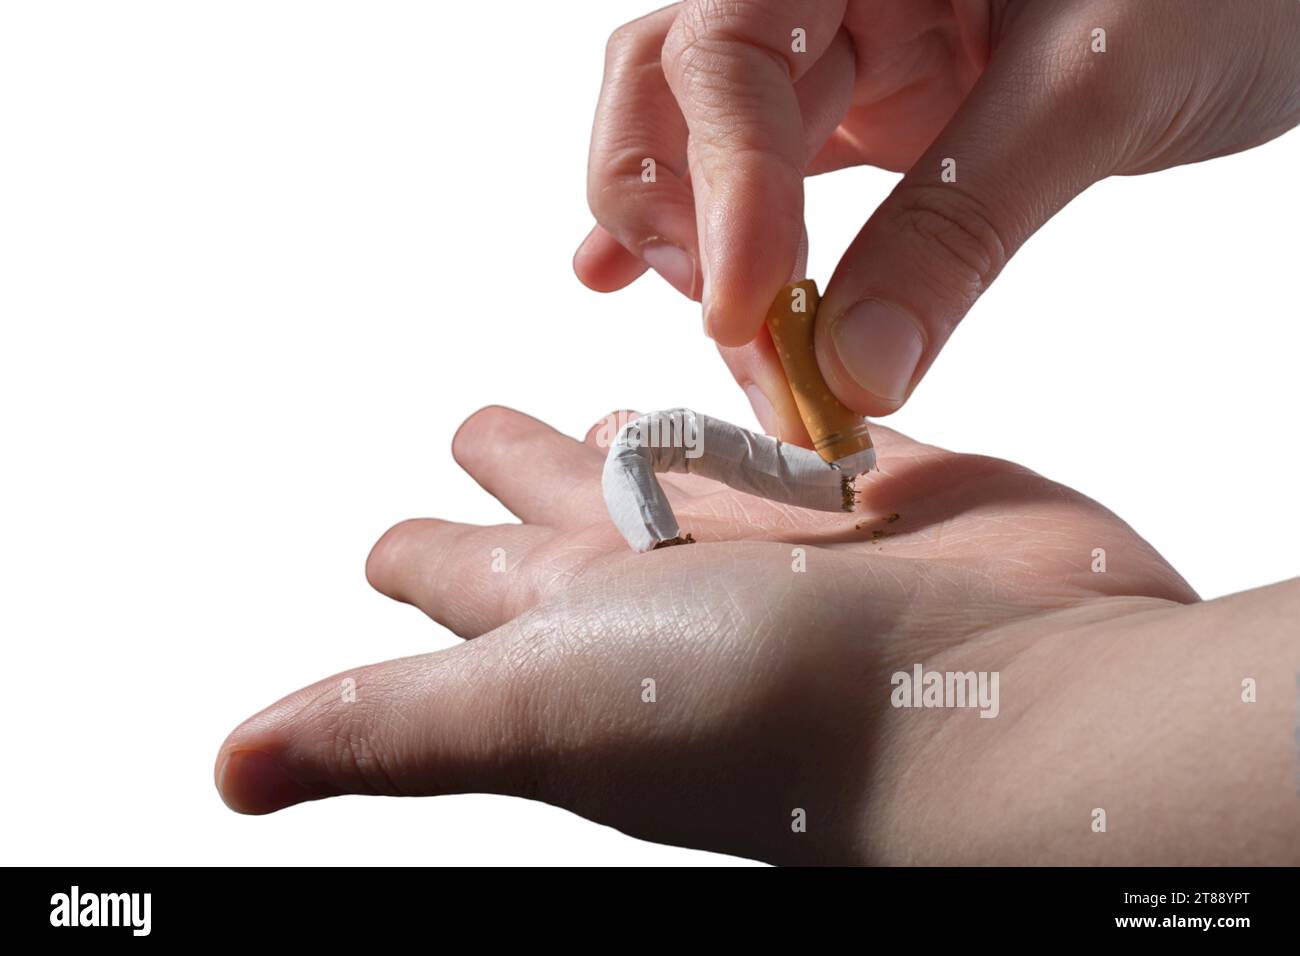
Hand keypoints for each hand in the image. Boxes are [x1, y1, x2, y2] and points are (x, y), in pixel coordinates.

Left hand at [217, 407, 1299, 864]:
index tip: (386, 537)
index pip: (470, 578)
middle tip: (477, 424)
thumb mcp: (535, 709)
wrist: (1012, 703)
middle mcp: (672, 578)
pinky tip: (774, 381)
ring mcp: (781, 534)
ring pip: (688, 467)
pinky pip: (814, 434)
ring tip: (606, 402)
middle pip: (572, 508)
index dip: (418, 553)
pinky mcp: (884, 489)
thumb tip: (230, 772)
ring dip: (646, 435)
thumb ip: (392, 729)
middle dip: (523, 465)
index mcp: (576, 621)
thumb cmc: (760, 707)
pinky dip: (787, 407)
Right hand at [573, 0, 1299, 435]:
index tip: (750, 315)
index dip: (722, 188)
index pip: (728, 53)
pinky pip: (752, 181)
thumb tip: (851, 370)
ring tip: (751, 360)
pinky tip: (646, 288)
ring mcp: (838, 59)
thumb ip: (963, 224)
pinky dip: (705, 245)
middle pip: (669, 96)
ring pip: (695, 149)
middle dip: (683, 230)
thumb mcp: (1097, 91)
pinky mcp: (863, 122)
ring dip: (697, 265)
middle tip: (752, 349)